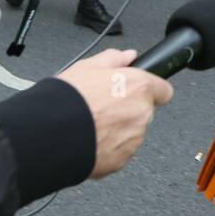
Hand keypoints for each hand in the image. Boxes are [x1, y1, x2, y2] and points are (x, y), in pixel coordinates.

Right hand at [57, 49, 172, 178]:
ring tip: (91, 125)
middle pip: (144, 111)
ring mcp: (133, 139)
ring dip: (118, 130)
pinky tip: (89, 140)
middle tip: (103, 108)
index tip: (140, 92)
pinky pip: (120, 151)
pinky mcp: (122, 160)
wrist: (50, 134)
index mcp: (138, 87)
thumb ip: (113, 58)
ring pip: (132, 132)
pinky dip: (108, 147)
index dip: (151, 90)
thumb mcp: (87, 67)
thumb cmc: (68, 100)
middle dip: (128, 110)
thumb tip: (128, 56)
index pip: (163, 90)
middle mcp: (141, 113)